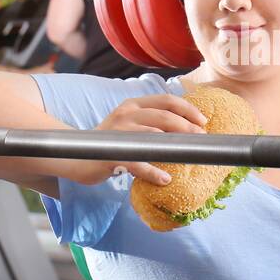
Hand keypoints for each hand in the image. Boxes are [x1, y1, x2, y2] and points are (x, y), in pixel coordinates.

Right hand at [70, 94, 208, 187]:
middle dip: (187, 126)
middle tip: (202, 138)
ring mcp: (118, 134)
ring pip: (152, 136)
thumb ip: (152, 122)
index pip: (165, 100)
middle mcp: (126, 115)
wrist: (75, 155)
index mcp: (133, 105)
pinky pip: (137, 163)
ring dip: (174, 146)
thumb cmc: (110, 142)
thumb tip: (186, 128)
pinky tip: (165, 179)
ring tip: (189, 155)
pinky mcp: (111, 154)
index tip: (203, 121)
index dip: (187, 109)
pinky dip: (153, 172)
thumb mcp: (129, 124)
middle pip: (163, 116)